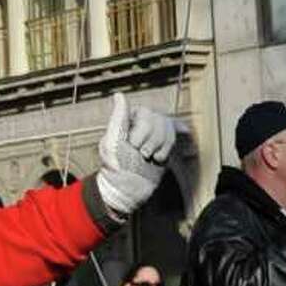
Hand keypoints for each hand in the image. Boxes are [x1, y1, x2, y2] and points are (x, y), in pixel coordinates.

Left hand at [93, 97, 175, 220]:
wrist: (128, 190)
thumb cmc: (115, 166)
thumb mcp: (113, 141)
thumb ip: (118, 117)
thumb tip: (118, 94)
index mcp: (126, 119)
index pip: (145, 114)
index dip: (141, 131)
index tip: (132, 144)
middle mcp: (140, 123)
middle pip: (160, 120)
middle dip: (151, 141)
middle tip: (140, 154)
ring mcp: (151, 134)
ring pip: (168, 129)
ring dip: (159, 146)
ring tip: (148, 157)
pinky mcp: (161, 145)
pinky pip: (173, 138)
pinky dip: (166, 151)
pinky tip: (157, 159)